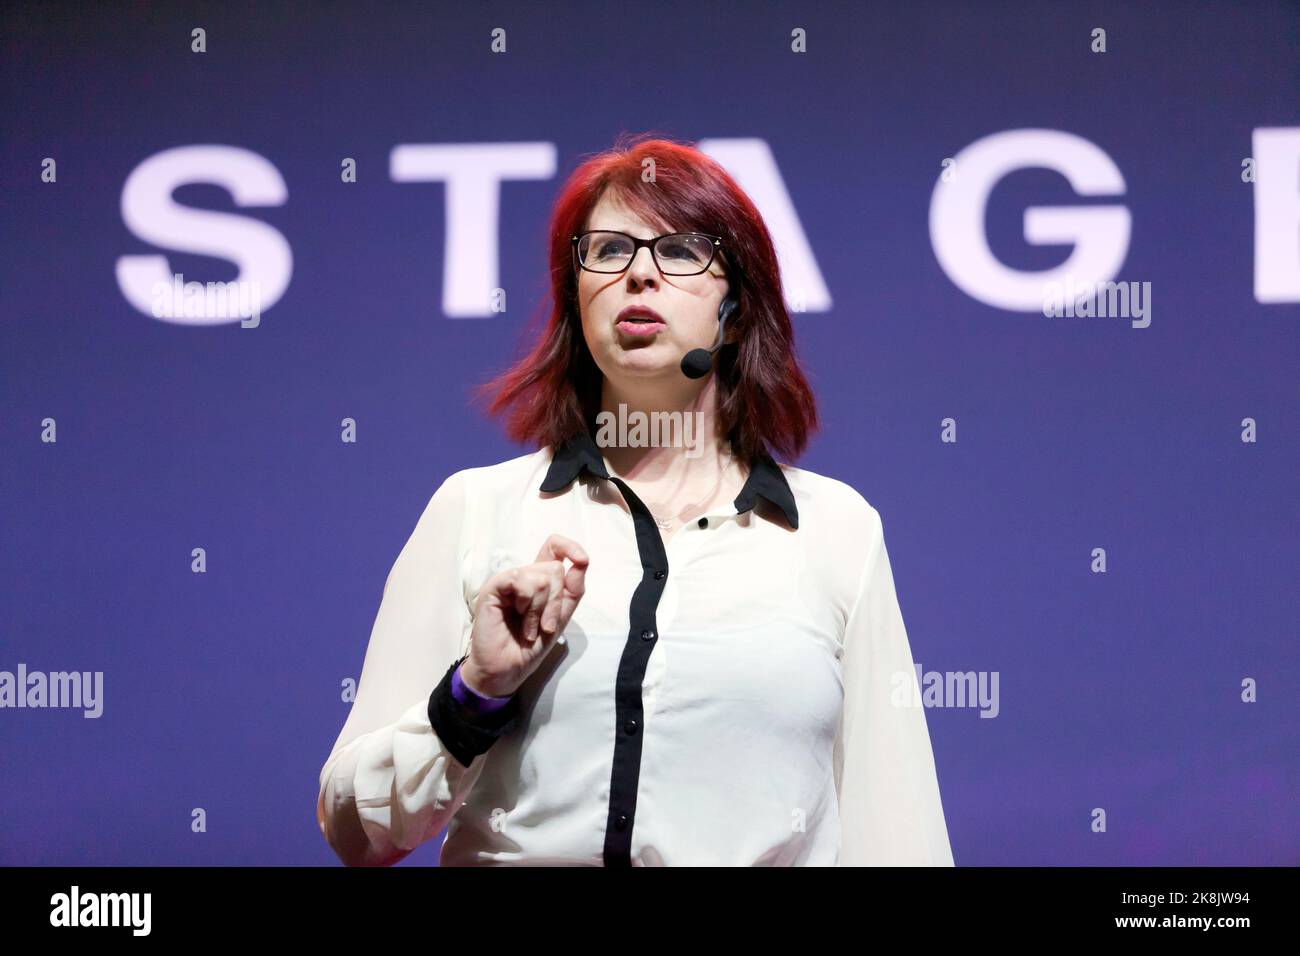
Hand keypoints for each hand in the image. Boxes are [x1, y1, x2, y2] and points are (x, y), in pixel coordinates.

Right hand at [461, 534, 588, 696]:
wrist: (507, 670)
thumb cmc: (529, 647)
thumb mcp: (560, 618)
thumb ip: (572, 590)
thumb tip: (582, 562)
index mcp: (538, 580)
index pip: (553, 548)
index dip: (570, 547)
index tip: (583, 560)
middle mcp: (523, 577)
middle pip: (554, 567)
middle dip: (556, 602)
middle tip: (544, 626)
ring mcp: (507, 581)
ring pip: (541, 577)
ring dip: (541, 610)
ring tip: (529, 629)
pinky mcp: (493, 588)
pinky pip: (521, 580)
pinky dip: (528, 606)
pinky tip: (519, 621)